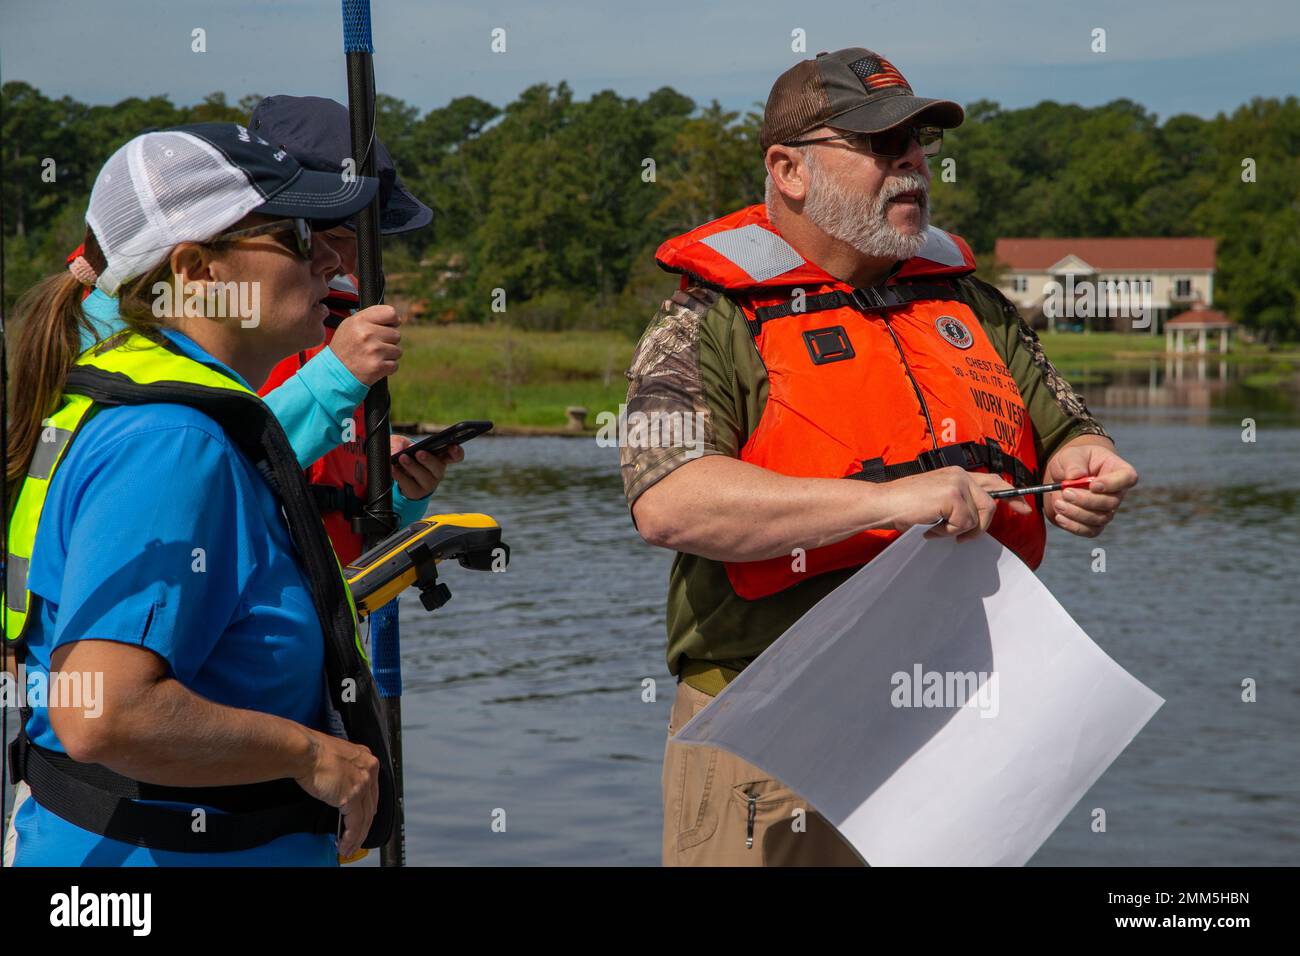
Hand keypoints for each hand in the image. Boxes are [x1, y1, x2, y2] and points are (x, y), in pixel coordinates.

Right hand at [294, 729, 379, 858]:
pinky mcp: (352, 796)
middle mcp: (369, 771)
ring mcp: (362, 784)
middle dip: (364, 827)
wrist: (305, 751)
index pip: (371, 791)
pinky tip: (345, 844)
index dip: (367, 810)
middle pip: (371, 806)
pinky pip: (355, 823)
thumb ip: (344, 773)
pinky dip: (351, 837)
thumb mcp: (337, 758)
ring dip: (357, 837)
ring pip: (365, 818)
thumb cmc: (313, 752)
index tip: (362, 822)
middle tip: (356, 840)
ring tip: (349, 848)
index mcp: (367, 760)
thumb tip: (340, 790)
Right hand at [327, 305, 401, 385]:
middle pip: (396, 334)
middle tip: (374, 346)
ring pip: (397, 350)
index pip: (391, 313)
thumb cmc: (346, 346)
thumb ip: (371, 317)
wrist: (335, 371)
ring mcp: (374, 350)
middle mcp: (367, 334)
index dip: (393, 321)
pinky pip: (395, 365)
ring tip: (373, 356)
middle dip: (388, 341)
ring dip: (389, 355)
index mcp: (360, 320)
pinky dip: (387, 367)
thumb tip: (396, 319)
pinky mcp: (378, 366)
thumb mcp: (351, 325)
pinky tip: (374, 365)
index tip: (390, 326)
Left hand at [390, 434, 462, 500]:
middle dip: (429, 460)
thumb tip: (397, 451)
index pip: (455, 456)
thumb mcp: (401, 443)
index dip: (457, 452)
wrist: (394, 473)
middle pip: (438, 466)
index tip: (453, 447)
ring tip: (402, 458)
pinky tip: (393, 469)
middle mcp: (437, 471)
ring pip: (424, 477)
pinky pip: (410, 486)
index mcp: (439, 456)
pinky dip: (400, 476)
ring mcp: (428, 483)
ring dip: (413, 467)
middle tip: (419, 453)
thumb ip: (399, 443)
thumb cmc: (403, 453)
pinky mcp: (417, 492)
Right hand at [879, 466, 1030, 540]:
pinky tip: (930, 529)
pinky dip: (946, 532)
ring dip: (958, 530)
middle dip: (980, 526)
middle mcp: (960, 475)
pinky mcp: (952, 498)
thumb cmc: (902, 505)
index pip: (992, 481)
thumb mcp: (934, 498)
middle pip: (990, 504)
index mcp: (956, 474)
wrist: (882, 503)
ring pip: (978, 517)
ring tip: (935, 529)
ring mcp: (957, 485)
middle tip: (960, 536)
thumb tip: (975, 517)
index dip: (1011, 495)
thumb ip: (956, 501)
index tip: (1023, 508)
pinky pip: (964, 524)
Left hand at [1041, 437, 1137, 537]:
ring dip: (1077, 513)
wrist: (1065, 474)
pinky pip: (1090, 530)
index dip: (1113, 484)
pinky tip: (1060, 517)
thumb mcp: (1072, 455)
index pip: (1128, 478)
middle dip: (1086, 500)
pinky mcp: (1095, 522)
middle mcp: (1117, 493)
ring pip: (1100, 519)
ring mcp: (1108, 510)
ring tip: (1058, 503)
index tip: (1093, 484)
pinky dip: (1074, 526)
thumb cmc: (1074, 460)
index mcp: (1119, 470)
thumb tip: (1074, 477)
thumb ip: (1074, 464)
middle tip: (1066, 492)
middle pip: (1111, 503)